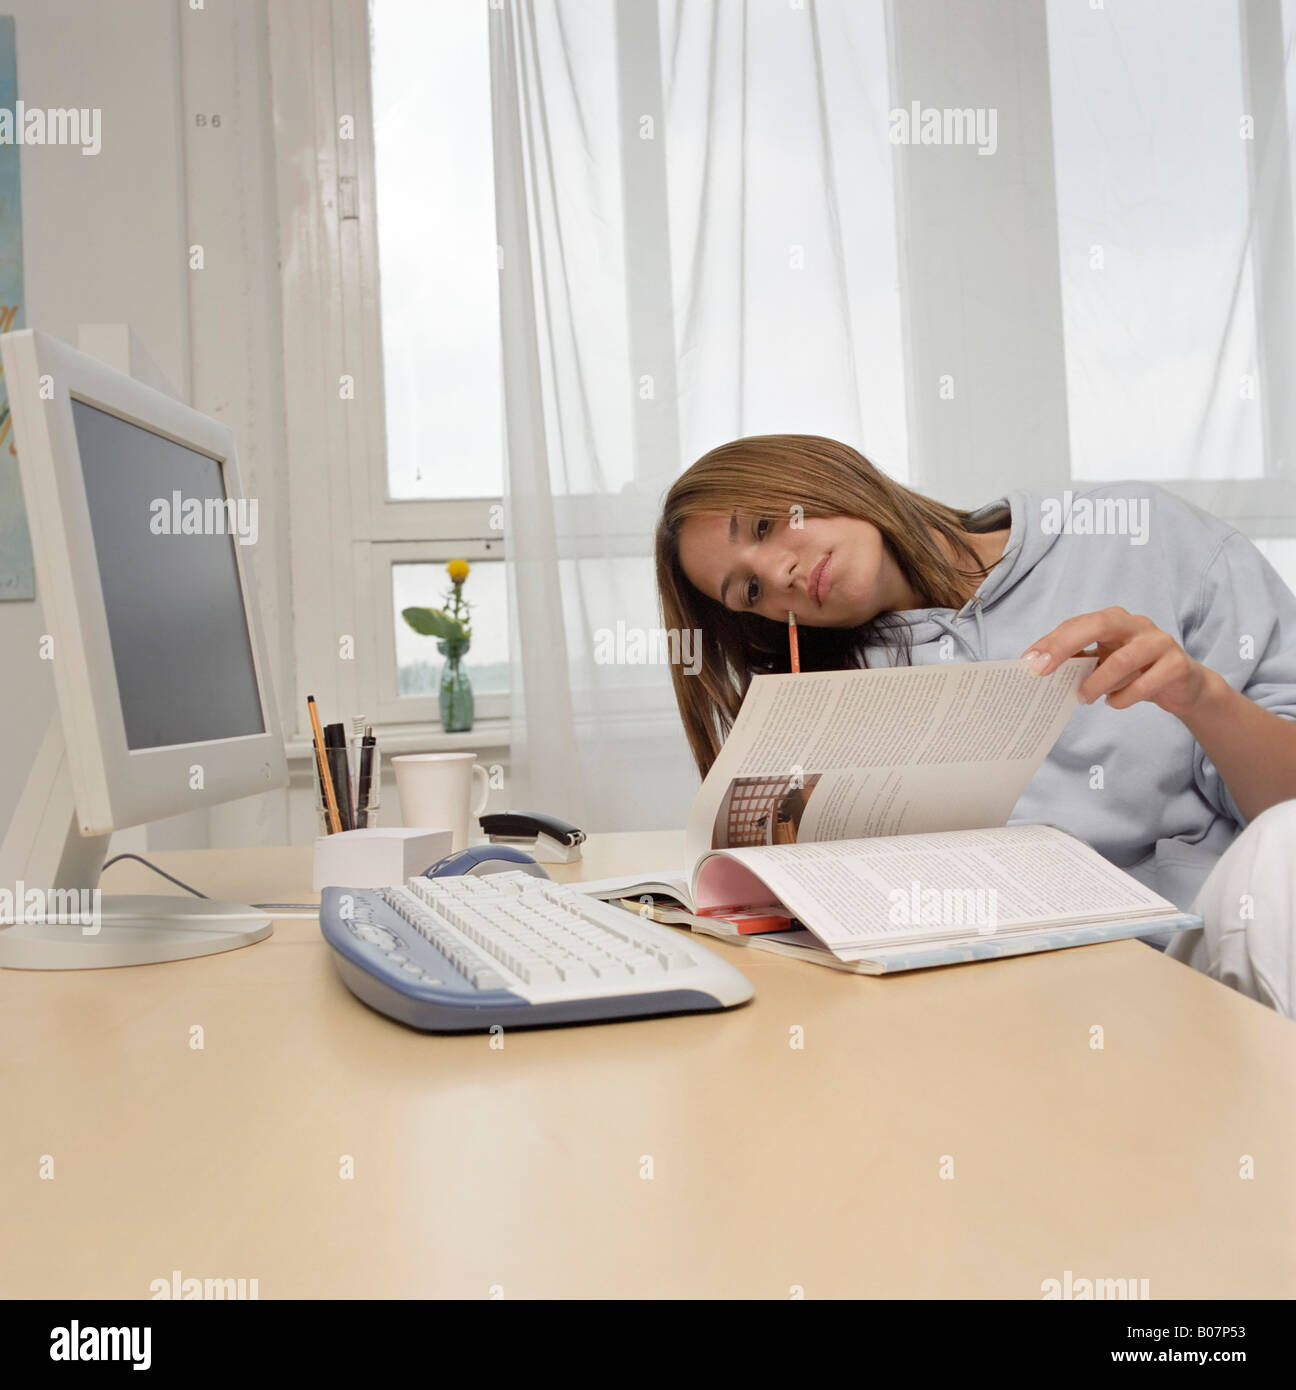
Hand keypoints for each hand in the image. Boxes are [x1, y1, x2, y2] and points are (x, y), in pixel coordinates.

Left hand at [1020, 606, 1211, 717]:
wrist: (1184, 687)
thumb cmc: (1136, 672)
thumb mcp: (1104, 663)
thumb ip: (1079, 662)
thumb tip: (1040, 670)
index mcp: (1115, 620)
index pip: (1079, 623)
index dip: (1052, 640)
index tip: (1028, 660)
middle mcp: (1137, 624)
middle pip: (1100, 624)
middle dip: (1066, 646)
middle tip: (1043, 671)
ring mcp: (1160, 642)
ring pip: (1123, 659)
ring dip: (1097, 682)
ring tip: (1083, 698)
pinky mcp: (1177, 665)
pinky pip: (1146, 682)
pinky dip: (1125, 697)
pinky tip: (1113, 703)